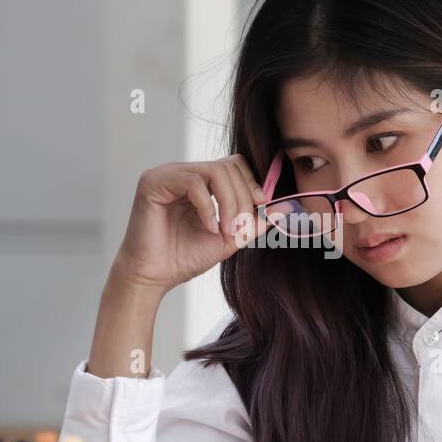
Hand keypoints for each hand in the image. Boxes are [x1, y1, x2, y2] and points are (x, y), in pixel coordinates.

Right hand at [112, 155, 271, 293]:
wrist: (153, 277)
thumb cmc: (184, 258)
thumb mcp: (230, 238)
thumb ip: (255, 222)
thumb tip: (287, 207)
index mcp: (198, 181)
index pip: (234, 165)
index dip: (251, 184)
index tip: (261, 208)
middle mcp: (182, 172)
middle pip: (228, 166)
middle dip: (242, 199)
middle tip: (240, 230)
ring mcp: (166, 174)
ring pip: (214, 171)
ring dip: (229, 203)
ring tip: (226, 231)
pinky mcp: (153, 182)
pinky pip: (193, 182)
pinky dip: (207, 207)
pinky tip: (207, 227)